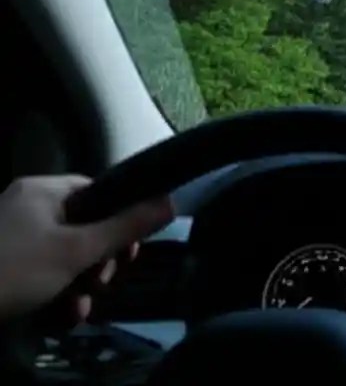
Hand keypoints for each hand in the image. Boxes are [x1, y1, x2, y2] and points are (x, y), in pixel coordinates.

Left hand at [0, 175, 173, 321]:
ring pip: (65, 254)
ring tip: (80, 306)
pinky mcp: (4, 265)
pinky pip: (42, 270)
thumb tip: (170, 201)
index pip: (99, 192)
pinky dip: (58, 290)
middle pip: (84, 226)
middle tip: (101, 282)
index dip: (121, 220)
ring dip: (81, 283)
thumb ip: (126, 226)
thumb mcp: (78, 250)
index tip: (128, 251)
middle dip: (99, 260)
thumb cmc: (15, 269)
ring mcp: (12, 237)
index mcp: (43, 191)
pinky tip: (63, 313)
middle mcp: (26, 206)